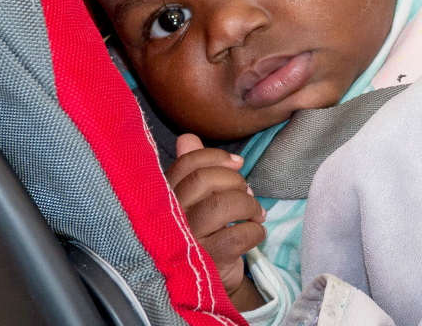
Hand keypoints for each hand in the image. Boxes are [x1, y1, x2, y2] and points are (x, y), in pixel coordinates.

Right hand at [166, 134, 265, 305]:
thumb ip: (191, 169)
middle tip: (247, 193)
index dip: (217, 158)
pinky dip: (254, 231)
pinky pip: (236, 237)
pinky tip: (256, 233)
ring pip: (221, 205)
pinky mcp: (205, 262)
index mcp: (165, 198)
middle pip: (204, 180)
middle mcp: (169, 218)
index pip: (187, 164)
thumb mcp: (196, 200)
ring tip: (256, 214)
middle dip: (235, 181)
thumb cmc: (202, 234)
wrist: (208, 283)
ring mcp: (186, 241)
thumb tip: (188, 138)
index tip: (238, 164)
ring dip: (248, 204)